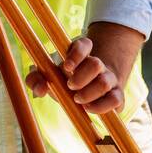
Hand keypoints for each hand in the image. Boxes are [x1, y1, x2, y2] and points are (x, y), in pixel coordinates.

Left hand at [24, 21, 144, 114]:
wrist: (83, 91)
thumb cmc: (61, 80)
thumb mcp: (45, 77)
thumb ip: (35, 79)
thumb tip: (40, 88)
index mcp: (80, 54)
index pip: (85, 44)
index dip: (77, 54)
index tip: (66, 66)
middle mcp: (97, 64)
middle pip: (96, 63)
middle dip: (81, 77)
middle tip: (69, 86)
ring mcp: (109, 79)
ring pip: (105, 82)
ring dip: (89, 93)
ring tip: (77, 99)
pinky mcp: (116, 95)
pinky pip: (115, 100)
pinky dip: (101, 106)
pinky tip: (88, 108)